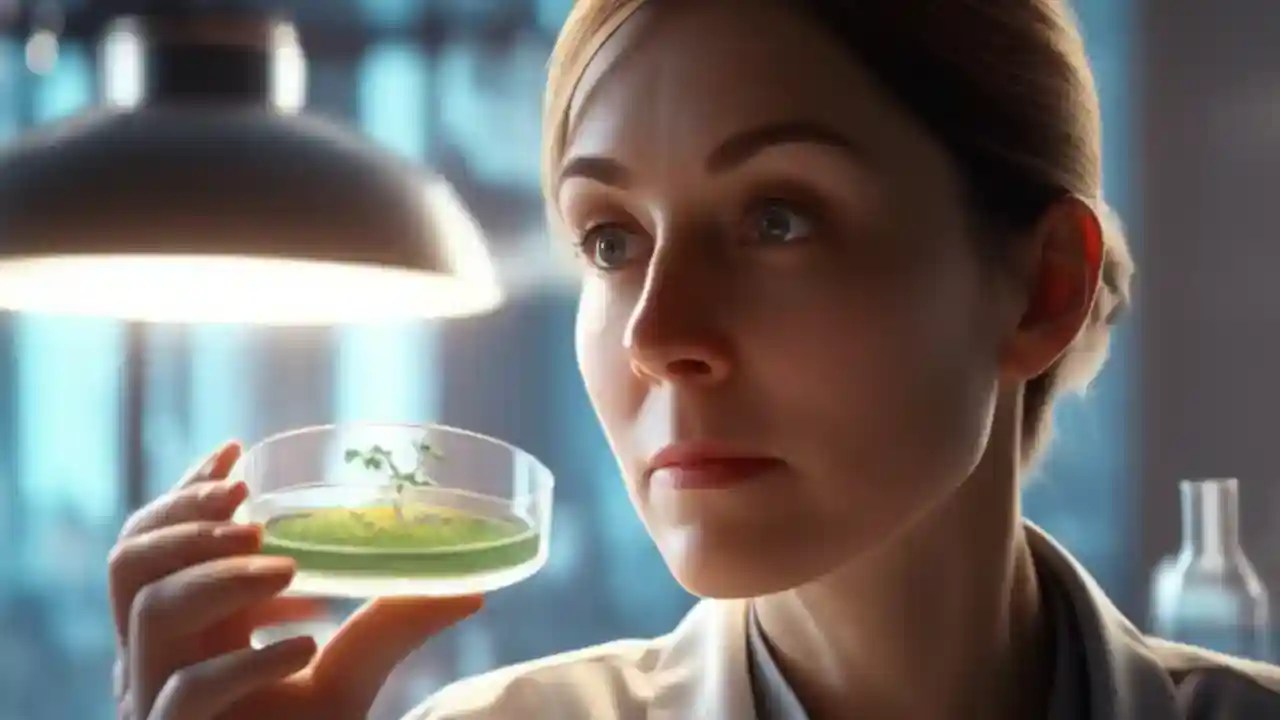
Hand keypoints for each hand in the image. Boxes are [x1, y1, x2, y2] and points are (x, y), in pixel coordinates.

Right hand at [108, 442, 483, 718]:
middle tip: (256, 513)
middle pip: (130, 564)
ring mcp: (155, 699)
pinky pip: (186, 692)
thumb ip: (393, 626)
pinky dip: (248, 661)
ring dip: (221, 577)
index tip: (238, 453)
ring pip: (151, 613)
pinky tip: (306, 643)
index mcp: (189, 624)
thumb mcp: (351, 672)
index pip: (154, 542)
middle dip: (190, 523)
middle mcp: (160, 655)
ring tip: (289, 568)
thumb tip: (471, 589)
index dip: (184, 493)